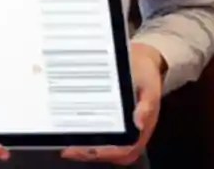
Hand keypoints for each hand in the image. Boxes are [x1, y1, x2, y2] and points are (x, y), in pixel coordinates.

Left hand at [61, 43, 164, 164]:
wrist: (144, 59)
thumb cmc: (144, 72)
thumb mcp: (148, 84)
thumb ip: (147, 104)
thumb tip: (138, 123)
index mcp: (143, 128)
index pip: (124, 150)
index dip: (103, 153)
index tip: (83, 149)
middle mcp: (133, 134)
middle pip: (111, 153)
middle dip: (88, 153)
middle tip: (66, 148)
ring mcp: (123, 130)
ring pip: (104, 147)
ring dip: (85, 147)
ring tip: (64, 143)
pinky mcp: (115, 123)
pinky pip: (101, 136)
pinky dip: (86, 137)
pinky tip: (70, 131)